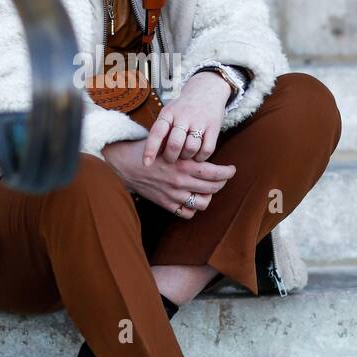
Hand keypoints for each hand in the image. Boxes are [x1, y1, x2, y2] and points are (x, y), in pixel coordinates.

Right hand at [102, 136, 235, 218]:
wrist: (124, 164)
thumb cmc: (148, 149)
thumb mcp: (168, 143)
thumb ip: (187, 148)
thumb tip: (205, 146)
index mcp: (183, 164)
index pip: (215, 172)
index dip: (228, 172)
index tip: (232, 169)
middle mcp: (180, 182)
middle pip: (213, 188)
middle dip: (222, 183)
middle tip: (222, 178)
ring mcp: (173, 195)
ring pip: (203, 203)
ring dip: (209, 196)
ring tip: (207, 189)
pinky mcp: (165, 204)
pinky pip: (187, 213)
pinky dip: (193, 208)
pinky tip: (192, 198)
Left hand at [142, 70, 231, 165]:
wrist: (207, 89)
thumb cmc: (183, 108)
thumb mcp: (168, 113)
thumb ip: (161, 131)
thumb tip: (154, 155)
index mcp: (168, 113)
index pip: (157, 133)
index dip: (150, 150)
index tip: (146, 164)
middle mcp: (184, 116)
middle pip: (174, 145)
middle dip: (171, 157)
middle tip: (171, 159)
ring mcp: (200, 122)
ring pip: (190, 149)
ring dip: (186, 157)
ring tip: (185, 154)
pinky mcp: (214, 127)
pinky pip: (207, 150)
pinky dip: (201, 157)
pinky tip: (197, 154)